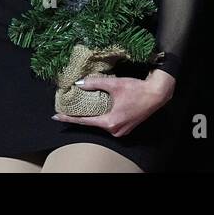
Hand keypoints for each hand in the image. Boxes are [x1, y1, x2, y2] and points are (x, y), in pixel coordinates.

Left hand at [51, 69, 174, 136]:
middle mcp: (114, 130)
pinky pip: (109, 123)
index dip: (69, 118)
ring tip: (80, 109)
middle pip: (92, 124)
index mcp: (110, 122)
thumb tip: (79, 84)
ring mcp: (121, 131)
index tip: (56, 116)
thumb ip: (96, 84)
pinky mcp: (126, 127)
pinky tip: (98, 110)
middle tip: (66, 111)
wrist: (157, 93)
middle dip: (80, 117)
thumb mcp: (115, 84)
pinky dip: (102, 117)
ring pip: (101, 124)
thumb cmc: (137, 89)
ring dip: (92, 117)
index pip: (84, 121)